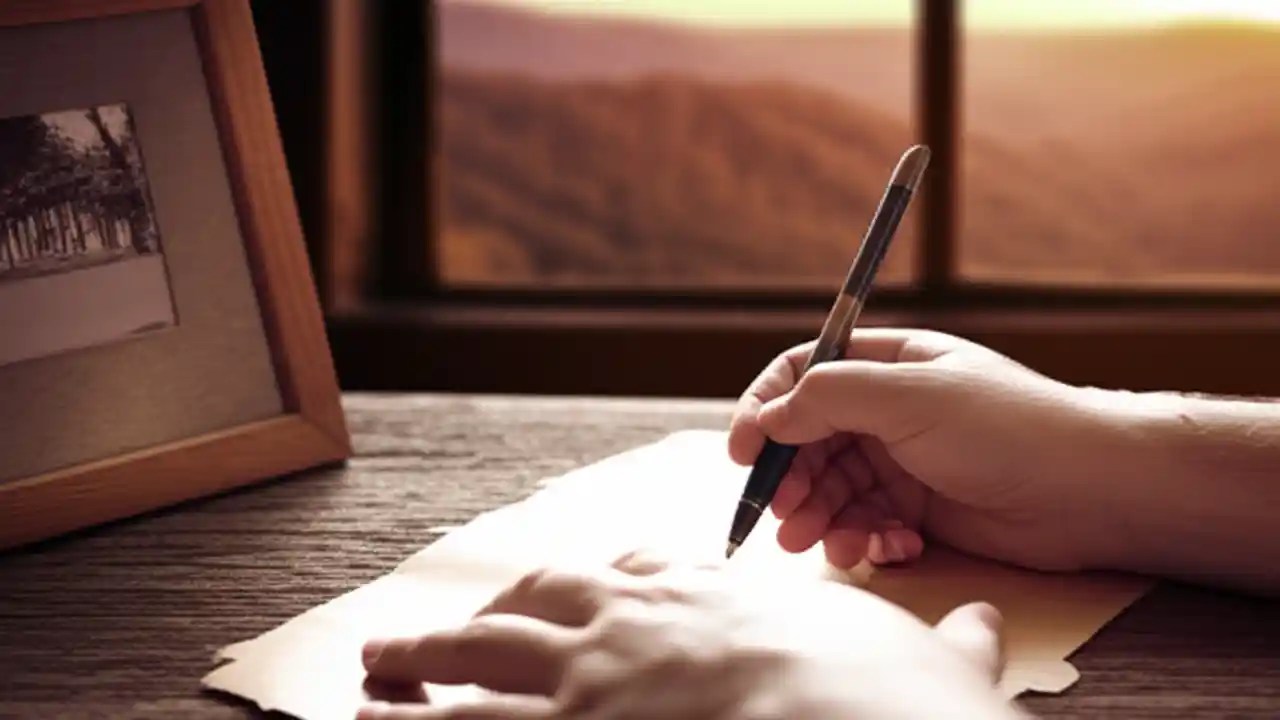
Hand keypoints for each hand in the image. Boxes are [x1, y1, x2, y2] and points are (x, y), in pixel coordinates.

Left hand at [358, 552, 1020, 719]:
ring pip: (485, 652)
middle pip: (544, 597)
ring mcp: (593, 680)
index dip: (606, 582)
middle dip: (493, 609)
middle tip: (454, 621)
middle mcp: (640, 625)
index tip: (581, 590)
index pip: (643, 573)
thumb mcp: (935, 663)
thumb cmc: (891, 707)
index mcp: (717, 601)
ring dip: (424, 656)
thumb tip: (984, 620)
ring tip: (379, 661)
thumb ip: (953, 639)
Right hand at [729, 328, 1127, 572]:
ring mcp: (903, 461)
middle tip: (782, 515)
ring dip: (819, 517)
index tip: (743, 451)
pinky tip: (888, 547)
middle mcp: (889, 410)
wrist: (1090, 491)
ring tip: (820, 544)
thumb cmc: (1009, 427)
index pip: (803, 373)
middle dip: (790, 477)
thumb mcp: (910, 396)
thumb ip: (830, 397)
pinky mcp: (919, 510)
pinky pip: (866, 524)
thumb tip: (768, 416)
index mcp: (888, 364)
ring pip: (832, 489)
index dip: (765, 407)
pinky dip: (864, 539)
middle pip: (808, 439)